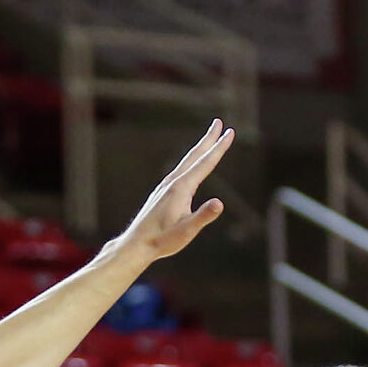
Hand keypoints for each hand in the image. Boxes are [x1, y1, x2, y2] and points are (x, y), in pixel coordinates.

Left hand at [115, 119, 233, 260]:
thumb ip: (203, 216)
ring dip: (200, 149)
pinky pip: (181, 170)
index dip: (219, 148)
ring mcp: (166, 186)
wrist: (137, 244)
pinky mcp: (163, 192)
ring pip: (187, 162)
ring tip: (209, 140)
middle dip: (209, 139)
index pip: (205, 163)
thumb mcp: (187, 231)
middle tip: (219, 123)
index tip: (229, 133)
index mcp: (181, 188)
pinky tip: (192, 167)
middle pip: (195, 156)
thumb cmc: (163, 240)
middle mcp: (173, 182)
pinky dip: (191, 162)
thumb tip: (220, 203)